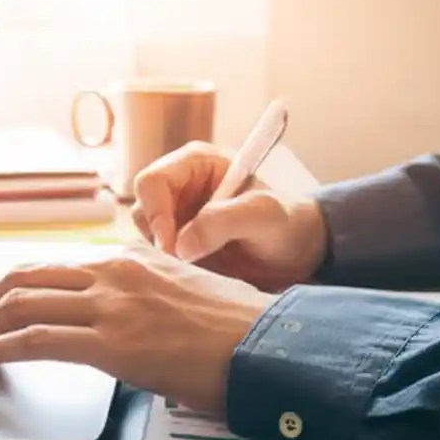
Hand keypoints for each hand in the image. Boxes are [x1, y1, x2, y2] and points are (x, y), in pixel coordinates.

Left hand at [0, 247, 273, 412]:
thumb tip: (116, 331)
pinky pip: (32, 338)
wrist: (273, 347)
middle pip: (22, 276)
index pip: (51, 268)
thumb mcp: (182, 300)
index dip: (10, 289)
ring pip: (18, 302)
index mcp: (130, 260)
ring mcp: (110, 302)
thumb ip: (141, 305)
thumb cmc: (238, 334)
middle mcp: (113, 271)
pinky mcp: (109, 339)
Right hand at [130, 141, 328, 291]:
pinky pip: (156, 255)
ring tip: (198, 269)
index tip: (173, 248)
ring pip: (145, 236)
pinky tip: (195, 276)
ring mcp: (176, 215)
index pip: (152, 181)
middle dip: (159, 239)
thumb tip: (181, 245)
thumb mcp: (265, 216)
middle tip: (185, 265)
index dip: (155, 214)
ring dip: (164, 256)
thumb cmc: (287, 224)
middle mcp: (179, 186)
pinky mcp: (177, 243)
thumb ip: (224, 221)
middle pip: (142, 210)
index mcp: (196, 163)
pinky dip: (168, 268)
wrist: (296, 254)